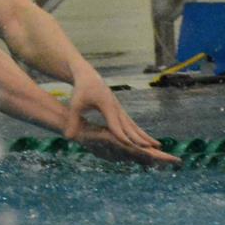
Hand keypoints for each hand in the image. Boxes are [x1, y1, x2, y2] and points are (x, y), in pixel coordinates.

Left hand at [63, 77, 177, 165]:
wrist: (88, 75)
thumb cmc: (80, 89)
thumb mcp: (75, 104)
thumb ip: (73, 121)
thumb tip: (67, 137)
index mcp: (107, 106)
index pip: (115, 125)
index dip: (122, 136)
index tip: (130, 147)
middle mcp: (116, 107)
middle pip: (129, 126)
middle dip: (140, 138)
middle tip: (151, 149)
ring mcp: (120, 108)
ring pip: (134, 125)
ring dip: (144, 135)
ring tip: (157, 146)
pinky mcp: (120, 110)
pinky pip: (131, 123)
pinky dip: (140, 132)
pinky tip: (146, 140)